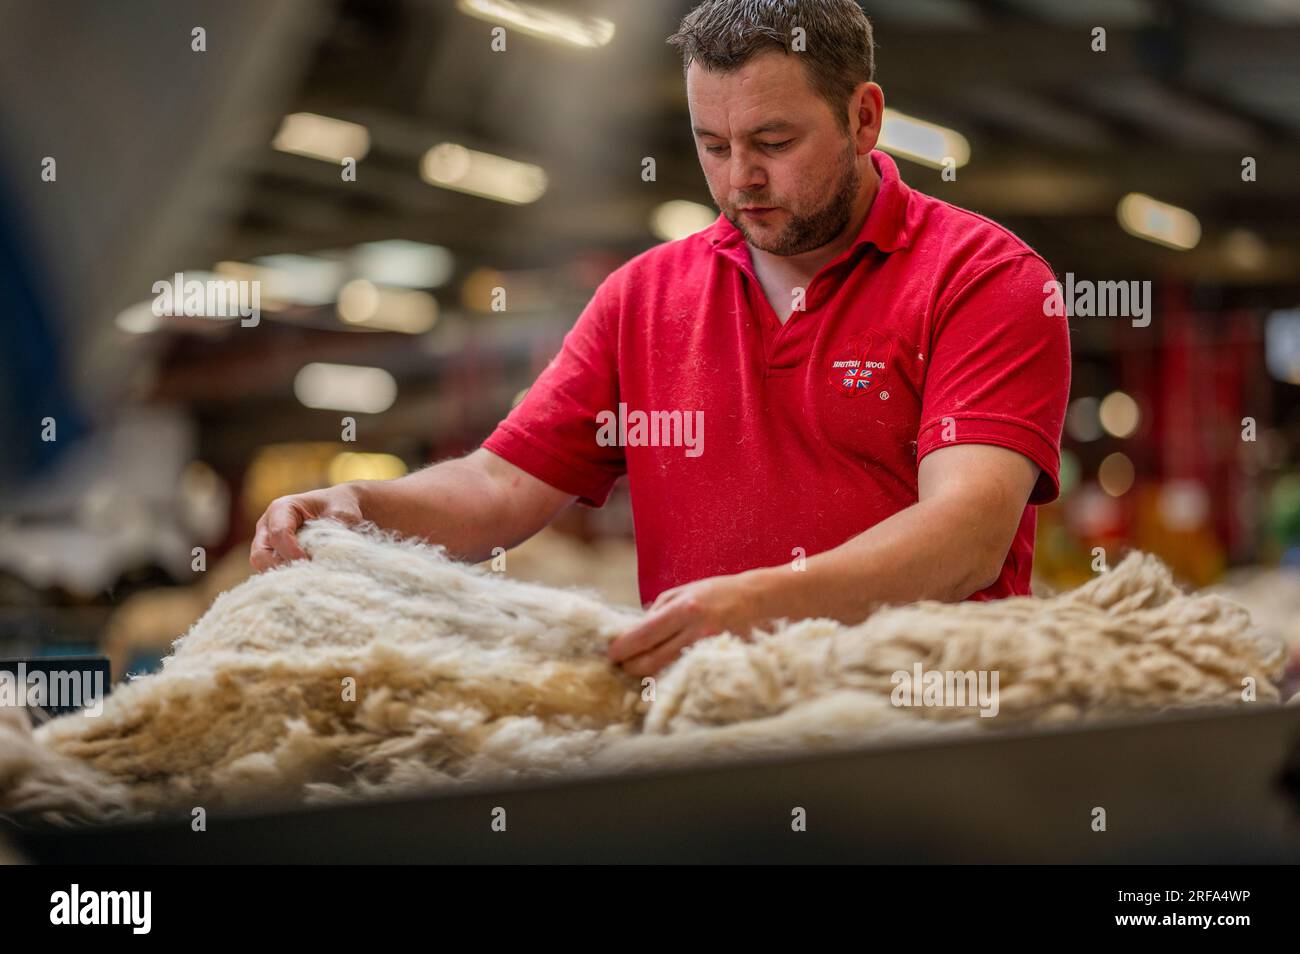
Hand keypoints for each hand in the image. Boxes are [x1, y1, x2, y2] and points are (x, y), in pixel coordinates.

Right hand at [250, 486, 363, 572]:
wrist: (337, 508)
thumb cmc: (338, 507)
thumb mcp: (343, 510)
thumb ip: (336, 526)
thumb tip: (330, 550)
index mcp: (282, 508)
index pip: (279, 533)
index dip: (292, 552)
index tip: (310, 564)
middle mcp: (267, 526)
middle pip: (260, 554)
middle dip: (282, 568)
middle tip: (306, 577)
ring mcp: (266, 543)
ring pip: (261, 566)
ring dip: (282, 577)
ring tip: (306, 582)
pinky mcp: (271, 557)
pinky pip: (270, 573)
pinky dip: (284, 580)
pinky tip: (304, 584)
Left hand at [607, 571, 772, 677]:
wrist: (762, 600)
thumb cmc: (719, 592)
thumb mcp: (686, 590)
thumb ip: (659, 609)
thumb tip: (634, 630)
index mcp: (684, 608)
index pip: (644, 634)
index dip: (623, 648)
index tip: (612, 654)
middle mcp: (696, 631)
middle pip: (652, 661)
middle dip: (631, 666)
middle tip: (622, 666)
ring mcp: (709, 649)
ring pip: (668, 672)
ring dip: (648, 674)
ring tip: (640, 669)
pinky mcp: (719, 662)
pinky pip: (687, 675)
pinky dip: (671, 677)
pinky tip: (665, 674)